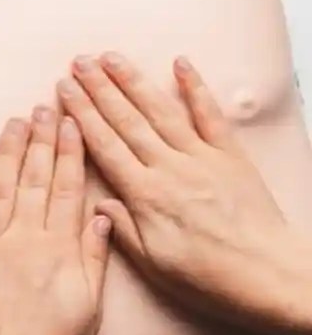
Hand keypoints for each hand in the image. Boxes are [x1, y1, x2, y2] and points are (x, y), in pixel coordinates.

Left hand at [0, 106, 112, 334]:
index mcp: (57, 249)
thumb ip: (94, 257)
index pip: (66, 190)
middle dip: (41, 141)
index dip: (70, 154)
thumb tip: (101, 216)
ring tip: (13, 123)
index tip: (72, 124)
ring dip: (5, 153)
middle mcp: (22, 240)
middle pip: (34, 181)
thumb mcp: (89, 305)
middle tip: (44, 107)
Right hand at [59, 52, 311, 334]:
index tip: (63, 89)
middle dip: (99, 88)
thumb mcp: (155, 265)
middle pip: (127, 121)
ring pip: (160, 111)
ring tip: (112, 57)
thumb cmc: (210, 277)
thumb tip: (97, 201)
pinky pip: (210, 116)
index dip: (81, 114)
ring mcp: (201, 158)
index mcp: (146, 195)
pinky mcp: (231, 156)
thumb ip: (122, 229)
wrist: (271, 277)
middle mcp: (170, 168)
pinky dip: (196, 87)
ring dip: (134, 81)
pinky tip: (181, 63)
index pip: (104, 145)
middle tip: (79, 62)